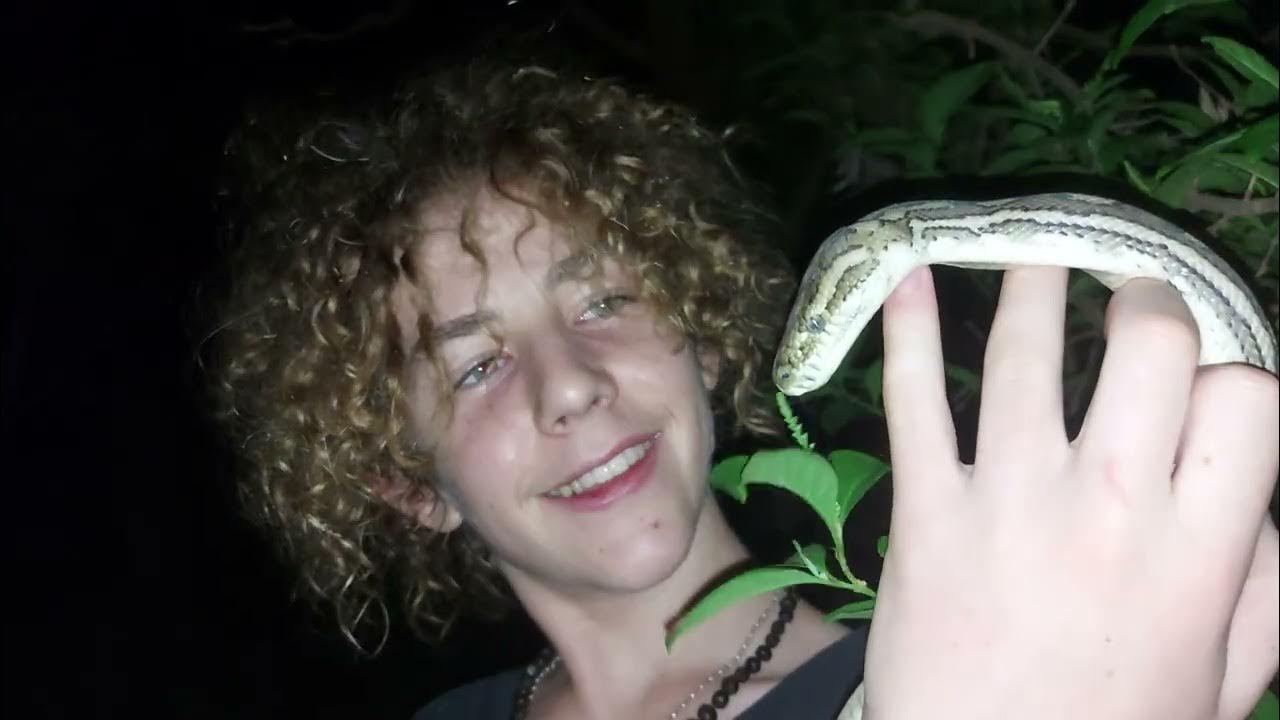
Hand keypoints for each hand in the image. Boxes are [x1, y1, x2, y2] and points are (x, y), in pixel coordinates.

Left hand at [862, 266, 1278, 719]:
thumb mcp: (1226, 681)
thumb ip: (1263, 582)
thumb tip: (1262, 492)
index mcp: (1199, 549)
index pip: (1246, 397)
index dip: (1235, 376)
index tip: (1209, 386)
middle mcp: (1107, 505)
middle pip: (1148, 344)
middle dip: (1149, 304)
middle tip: (1131, 303)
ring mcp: (1009, 499)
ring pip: (1024, 350)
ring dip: (1032, 280)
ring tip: (1037, 249)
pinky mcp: (926, 511)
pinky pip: (914, 401)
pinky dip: (906, 330)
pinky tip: (907, 273)